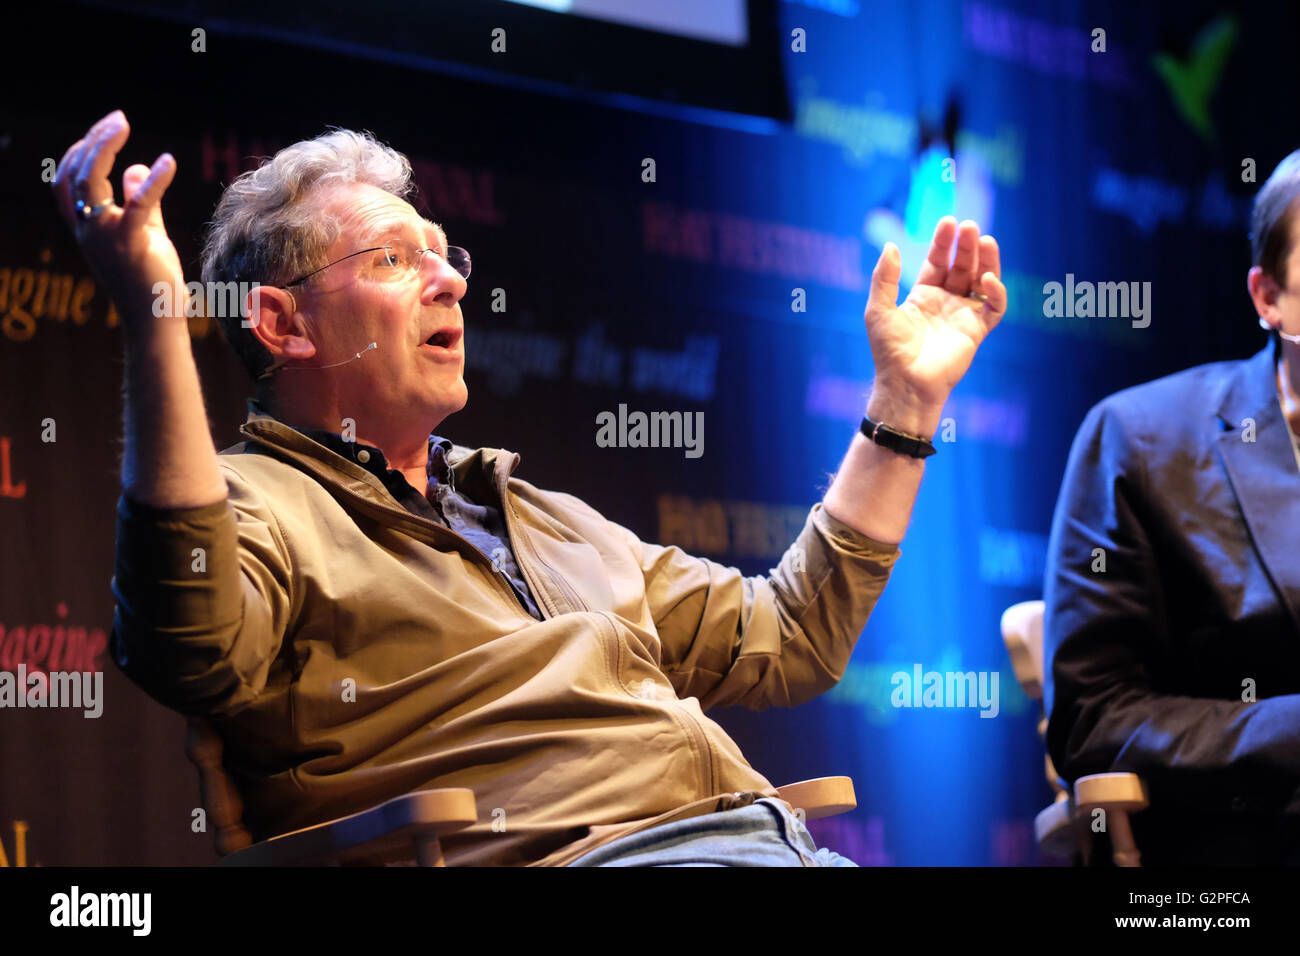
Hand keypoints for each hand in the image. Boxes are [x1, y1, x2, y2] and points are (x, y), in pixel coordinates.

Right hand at [51, 109, 184, 329]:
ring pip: (91, 182)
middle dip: (92, 141)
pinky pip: (139, 204)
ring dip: (103, 146)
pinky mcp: (132, 244)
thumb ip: (138, 201)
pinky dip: (154, 179)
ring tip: (121, 123)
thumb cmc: (150, 280)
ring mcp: (106, 237)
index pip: (65, 183)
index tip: (99, 132)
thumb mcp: (143, 233)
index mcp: (86, 228)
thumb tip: (136, 167)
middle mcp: (88, 230)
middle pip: (75, 174)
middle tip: (117, 119)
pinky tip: (168, 161)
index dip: (75, 153)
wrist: (155, 321)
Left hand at [864, 217, 1006, 422]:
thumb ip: (884, 277)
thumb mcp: (879, 308)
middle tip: (970, 226)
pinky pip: (993, 307)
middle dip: (967, 246)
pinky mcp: (977, 330)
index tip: (948, 222)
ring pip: (982, 281)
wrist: (904, 382)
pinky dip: (995, 292)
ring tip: (986, 240)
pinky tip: (987, 279)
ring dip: (986, 261)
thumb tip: (891, 245)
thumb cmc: (889, 350)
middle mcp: (946, 302)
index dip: (943, 242)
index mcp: (923, 295)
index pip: (938, 261)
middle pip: (962, 266)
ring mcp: (963, 315)